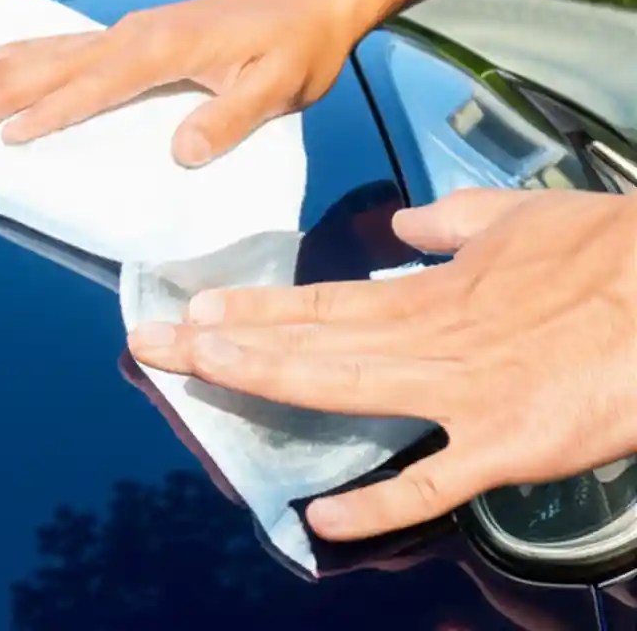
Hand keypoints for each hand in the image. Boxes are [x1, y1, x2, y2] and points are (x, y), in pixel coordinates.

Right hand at [0, 0, 360, 166]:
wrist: (313, 2)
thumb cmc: (297, 49)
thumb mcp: (278, 89)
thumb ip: (231, 120)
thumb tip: (182, 152)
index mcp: (163, 49)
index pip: (95, 86)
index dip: (51, 112)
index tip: (8, 134)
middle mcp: (138, 34)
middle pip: (58, 64)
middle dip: (4, 89)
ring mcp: (134, 30)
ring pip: (57, 50)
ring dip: (7, 68)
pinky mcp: (138, 33)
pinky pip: (73, 41)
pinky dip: (33, 50)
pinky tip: (6, 53)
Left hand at [125, 188, 636, 540]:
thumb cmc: (612, 254)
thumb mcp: (521, 218)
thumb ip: (452, 223)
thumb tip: (404, 224)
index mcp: (432, 292)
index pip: (321, 300)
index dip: (252, 307)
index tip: (193, 309)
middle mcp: (429, 340)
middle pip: (309, 342)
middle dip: (225, 342)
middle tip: (151, 343)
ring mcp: (464, 395)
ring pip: (344, 389)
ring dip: (266, 380)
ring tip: (198, 373)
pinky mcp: (508, 445)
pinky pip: (433, 483)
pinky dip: (378, 506)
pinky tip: (322, 522)